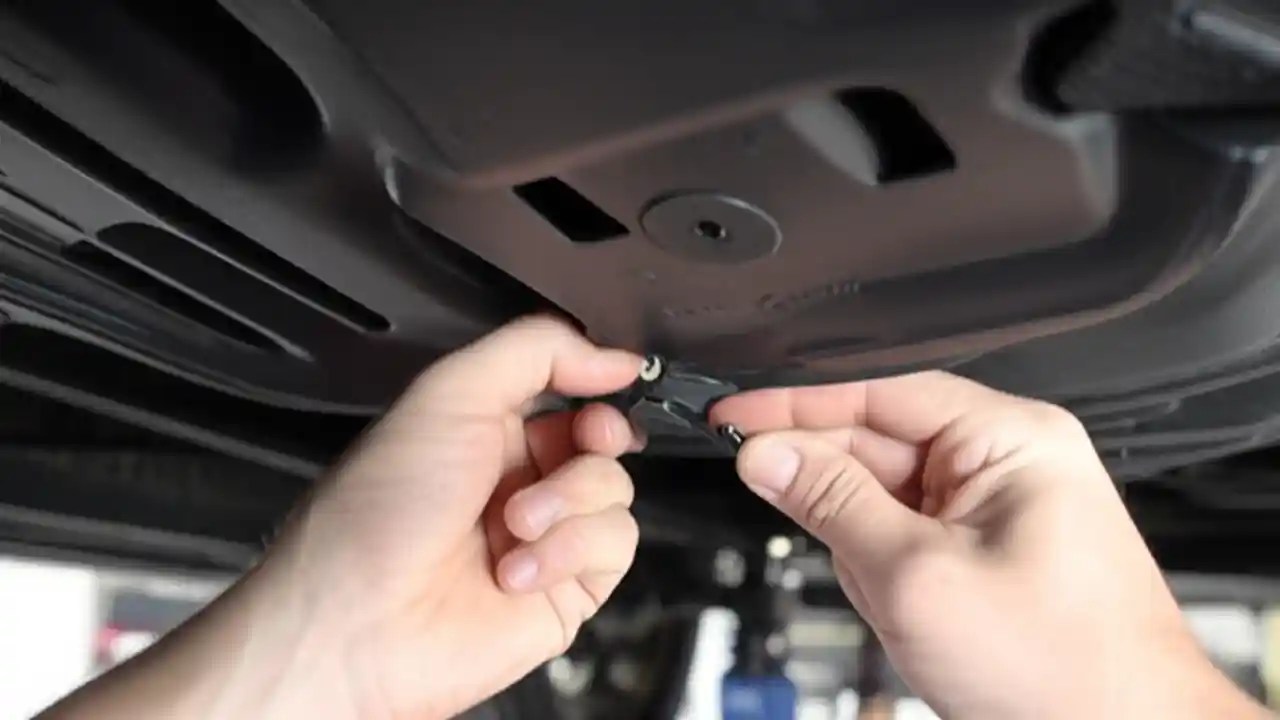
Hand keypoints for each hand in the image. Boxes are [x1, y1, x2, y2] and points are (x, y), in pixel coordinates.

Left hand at [41, 317, 643, 719]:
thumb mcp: (444, 401)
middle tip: (565, 448)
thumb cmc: (366, 525)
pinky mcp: (556, 592)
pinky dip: (571, 548)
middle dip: (589, 441)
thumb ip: (525, 353)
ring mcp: (537, 537)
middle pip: (604, 436)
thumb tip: (598, 347)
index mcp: (481, 426)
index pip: (566, 385)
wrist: (345, 631)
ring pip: (616, 493)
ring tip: (514, 524)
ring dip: (570, 501)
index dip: (595, 380)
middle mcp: (512, 478)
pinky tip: (517, 562)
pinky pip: (611, 549)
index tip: (615, 376)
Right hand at [713, 372, 1267, 719]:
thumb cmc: (1062, 666)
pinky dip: (886, 572)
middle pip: (877, 445)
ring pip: (883, 500)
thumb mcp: (915, 576)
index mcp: (1010, 439)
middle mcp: (1008, 462)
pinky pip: (905, 539)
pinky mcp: (987, 550)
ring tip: (892, 598)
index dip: (797, 404)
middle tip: (777, 508)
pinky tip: (905, 610)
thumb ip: (830, 503)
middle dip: (834, 492)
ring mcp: (997, 508)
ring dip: (863, 548)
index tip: (736, 416)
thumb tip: (767, 452)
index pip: (879, 394)